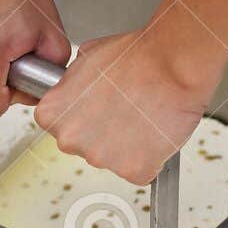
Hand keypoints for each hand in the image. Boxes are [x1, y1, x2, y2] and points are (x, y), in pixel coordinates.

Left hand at [34, 29, 218, 185]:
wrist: (173, 63)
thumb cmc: (136, 56)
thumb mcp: (87, 57)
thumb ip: (72, 83)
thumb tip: (75, 91)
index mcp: (53, 114)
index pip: (61, 125)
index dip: (84, 115)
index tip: (98, 107)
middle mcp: (70, 141)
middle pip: (85, 146)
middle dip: (103, 133)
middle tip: (125, 110)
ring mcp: (101, 159)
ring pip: (113, 160)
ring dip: (127, 145)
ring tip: (143, 116)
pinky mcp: (133, 171)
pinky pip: (140, 170)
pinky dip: (150, 156)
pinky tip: (155, 132)